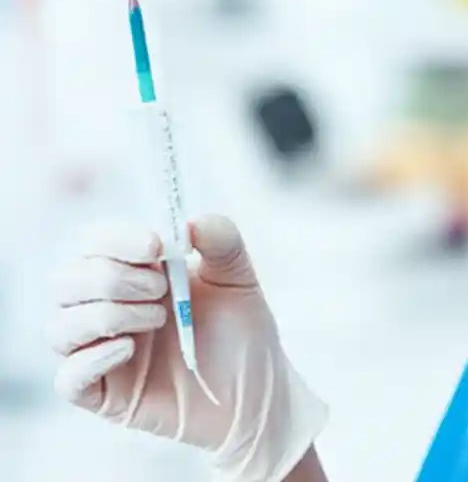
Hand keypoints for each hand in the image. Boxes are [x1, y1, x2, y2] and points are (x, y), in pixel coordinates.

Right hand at [49, 215, 327, 481]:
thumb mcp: (238, 279)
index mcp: (132, 274)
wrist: (258, 393)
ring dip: (107, 314)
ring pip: (61, 326)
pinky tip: (130, 349)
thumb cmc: (242, 332)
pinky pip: (67, 378)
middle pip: (66, 282)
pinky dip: (92, 359)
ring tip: (160, 319)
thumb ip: (221, 241)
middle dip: (110, 278)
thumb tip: (190, 220)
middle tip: (161, 289)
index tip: (157, 247)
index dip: (116, 239)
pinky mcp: (104, 394)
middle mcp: (107, 309)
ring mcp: (101, 352)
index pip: (94, 244)